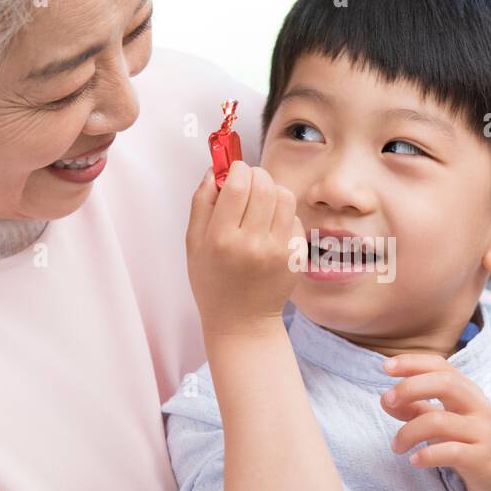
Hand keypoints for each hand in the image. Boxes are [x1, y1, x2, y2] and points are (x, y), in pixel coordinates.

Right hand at [185, 160, 304, 336]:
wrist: (242, 321)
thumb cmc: (213, 282)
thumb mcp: (193, 244)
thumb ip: (201, 203)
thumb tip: (214, 170)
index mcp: (222, 239)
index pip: (238, 185)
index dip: (236, 169)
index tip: (233, 171)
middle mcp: (253, 243)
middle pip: (264, 184)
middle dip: (255, 175)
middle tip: (247, 184)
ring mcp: (279, 250)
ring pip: (284, 196)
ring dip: (272, 191)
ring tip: (260, 205)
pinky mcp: (296, 256)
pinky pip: (295, 217)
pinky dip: (283, 215)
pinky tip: (270, 228)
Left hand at [380, 353, 490, 490]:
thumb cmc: (475, 446)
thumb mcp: (447, 424)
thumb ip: (418, 410)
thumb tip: (386, 399)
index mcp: (468, 393)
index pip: (441, 366)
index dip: (413, 362)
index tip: (386, 366)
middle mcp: (478, 407)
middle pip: (444, 383)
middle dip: (410, 387)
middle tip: (387, 400)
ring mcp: (482, 432)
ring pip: (440, 421)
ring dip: (409, 432)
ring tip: (396, 446)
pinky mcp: (482, 458)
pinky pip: (451, 452)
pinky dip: (427, 455)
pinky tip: (414, 461)